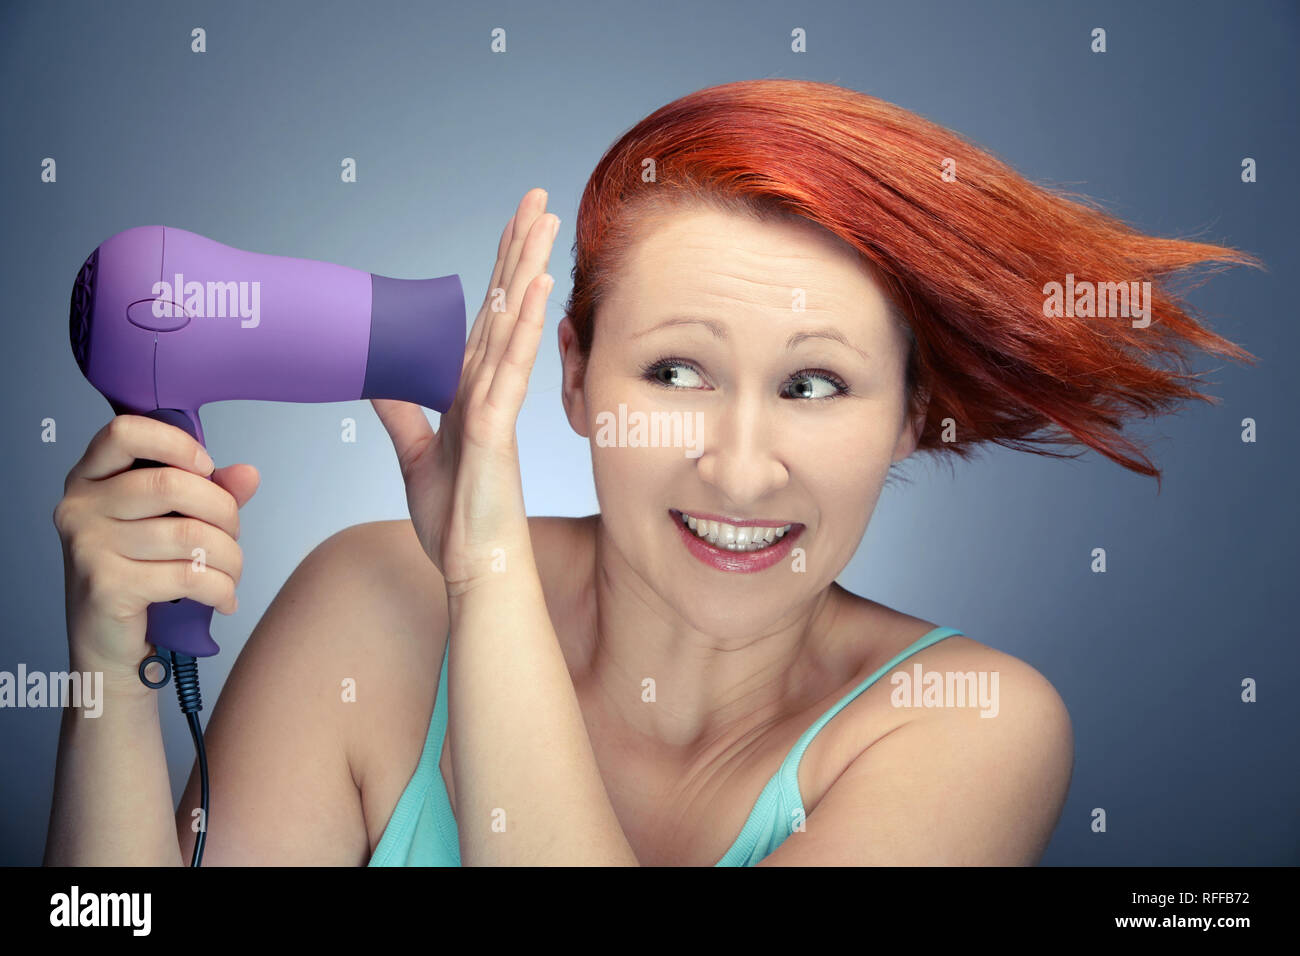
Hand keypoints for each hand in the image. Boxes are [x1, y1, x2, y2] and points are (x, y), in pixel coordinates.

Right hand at [53, 414, 258, 682]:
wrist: (112, 646)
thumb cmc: (143, 574)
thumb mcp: (174, 522)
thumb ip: (210, 492)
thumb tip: (248, 474)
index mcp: (91, 478)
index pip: (125, 432)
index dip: (177, 444)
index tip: (206, 468)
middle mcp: (80, 507)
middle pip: (172, 485)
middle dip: (224, 512)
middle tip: (232, 536)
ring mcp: (88, 546)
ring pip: (189, 534)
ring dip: (229, 558)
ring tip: (231, 574)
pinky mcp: (105, 586)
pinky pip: (188, 576)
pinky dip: (221, 589)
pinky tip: (224, 599)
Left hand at [373, 188, 558, 594]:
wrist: (475, 567)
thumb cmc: (457, 519)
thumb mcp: (414, 453)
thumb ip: (401, 409)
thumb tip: (378, 374)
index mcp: (469, 391)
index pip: (484, 316)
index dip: (499, 268)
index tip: (514, 227)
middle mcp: (488, 389)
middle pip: (504, 306)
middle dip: (519, 249)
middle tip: (537, 199)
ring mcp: (496, 406)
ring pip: (511, 326)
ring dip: (527, 270)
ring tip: (543, 222)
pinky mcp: (495, 430)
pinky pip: (508, 370)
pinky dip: (520, 328)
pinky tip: (533, 288)